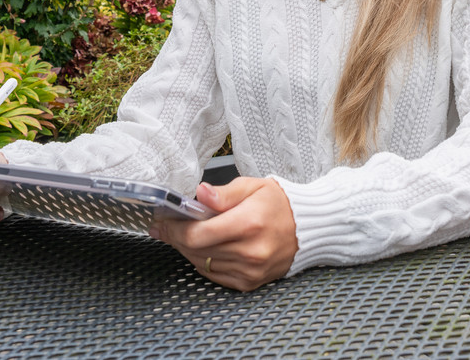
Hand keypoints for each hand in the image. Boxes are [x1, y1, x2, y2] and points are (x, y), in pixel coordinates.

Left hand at [151, 177, 297, 291]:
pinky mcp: (250, 282)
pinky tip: (205, 248)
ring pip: (203, 264)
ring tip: (183, 235)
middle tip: (165, 227)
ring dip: (188, 250)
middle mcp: (250, 251)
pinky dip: (204, 262)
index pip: (197, 234)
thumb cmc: (279, 204)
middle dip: (176, 238)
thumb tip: (200, 194)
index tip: (162, 221)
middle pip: (196, 250)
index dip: (173, 228)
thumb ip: (224, 193)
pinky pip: (215, 276)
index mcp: (248, 224)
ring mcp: (250, 270)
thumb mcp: (253, 187)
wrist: (308, 227)